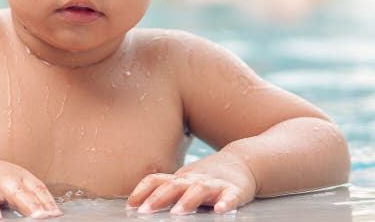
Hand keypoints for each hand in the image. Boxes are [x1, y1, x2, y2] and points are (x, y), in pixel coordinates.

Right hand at [0, 152, 61, 218]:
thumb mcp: (14, 182)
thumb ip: (30, 197)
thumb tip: (52, 214)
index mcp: (19, 177)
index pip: (37, 190)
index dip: (46, 202)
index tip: (55, 215)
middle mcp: (3, 179)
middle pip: (18, 193)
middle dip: (29, 205)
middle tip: (39, 217)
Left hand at [126, 151, 256, 214]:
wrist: (243, 162)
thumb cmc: (207, 178)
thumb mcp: (184, 182)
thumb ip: (165, 191)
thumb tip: (137, 204)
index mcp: (180, 179)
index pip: (157, 180)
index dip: (142, 191)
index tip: (131, 205)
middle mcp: (194, 180)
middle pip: (174, 185)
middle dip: (158, 198)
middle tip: (144, 211)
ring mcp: (214, 184)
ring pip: (199, 190)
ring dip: (187, 201)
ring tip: (177, 213)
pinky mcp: (235, 191)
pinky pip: (230, 197)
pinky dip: (225, 203)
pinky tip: (220, 210)